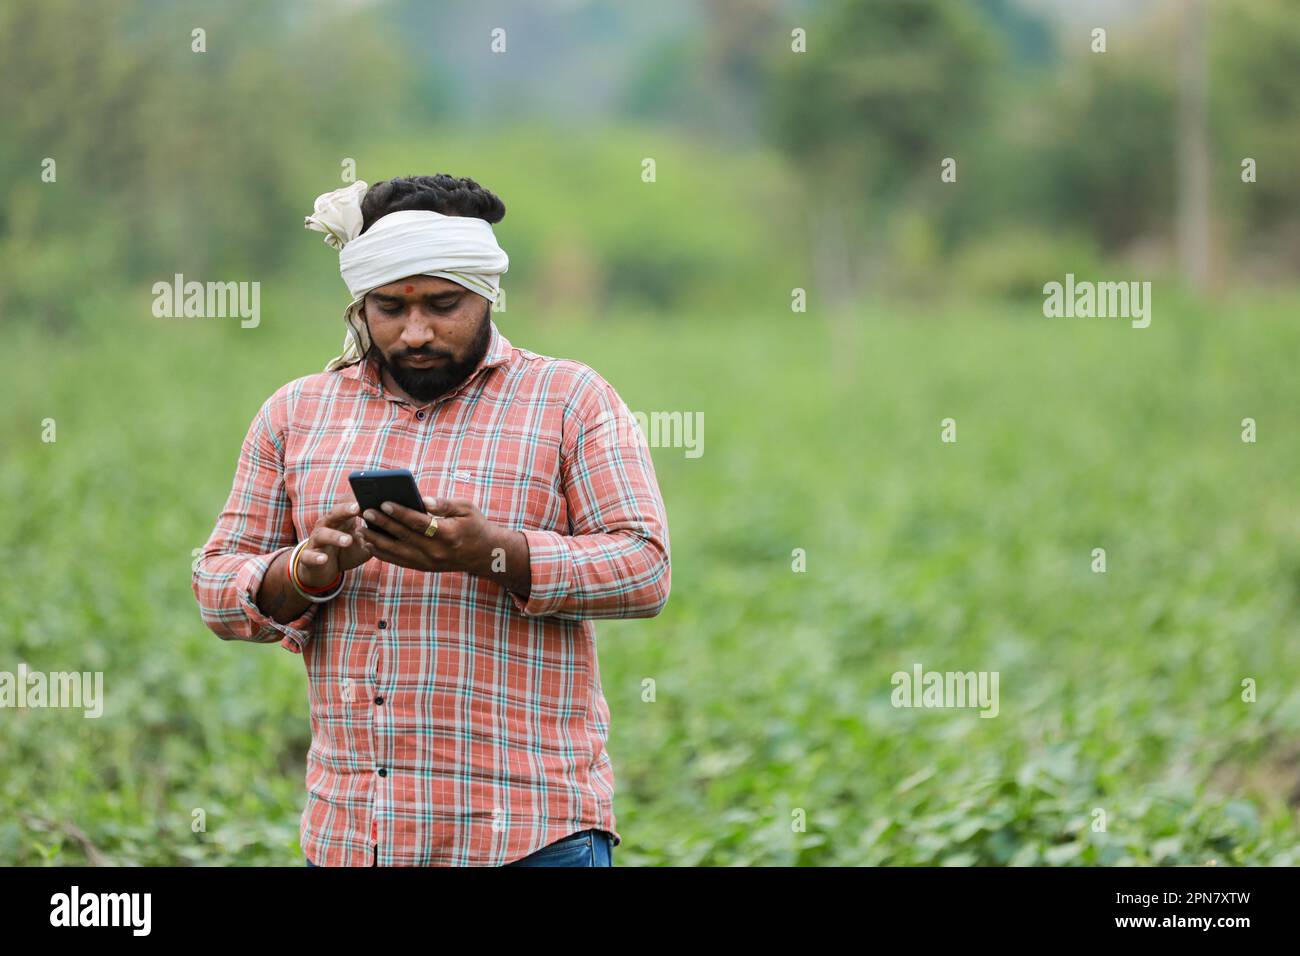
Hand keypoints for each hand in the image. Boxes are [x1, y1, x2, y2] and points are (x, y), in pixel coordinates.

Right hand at [295, 502, 371, 588]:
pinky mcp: (308, 557)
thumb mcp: (364, 544)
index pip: (348, 504)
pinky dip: (316, 557)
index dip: (358, 499)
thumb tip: (396, 527)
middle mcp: (326, 525)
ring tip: (348, 540)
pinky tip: (324, 559)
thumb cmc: (346, 552)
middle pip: (335, 513)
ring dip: (335, 536)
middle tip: (358, 507)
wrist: (321, 570)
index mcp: (341, 519)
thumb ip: (376, 535)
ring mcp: (316, 540)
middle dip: (346, 509)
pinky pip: (310, 556)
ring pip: (323, 534)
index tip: (372, 494)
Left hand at [355, 496, 502, 576]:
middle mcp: (436, 551)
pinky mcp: (424, 568)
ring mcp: (429, 562)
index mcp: (448, 534)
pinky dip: (382, 553)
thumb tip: (422, 500)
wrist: (484, 555)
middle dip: (382, 524)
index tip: (383, 502)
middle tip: (364, 511)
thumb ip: (444, 504)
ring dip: (376, 541)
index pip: (419, 522)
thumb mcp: (467, 508)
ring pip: (397, 552)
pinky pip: (398, 561)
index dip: (401, 513)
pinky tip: (369, 543)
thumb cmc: (475, 526)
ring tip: (359, 529)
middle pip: (404, 537)